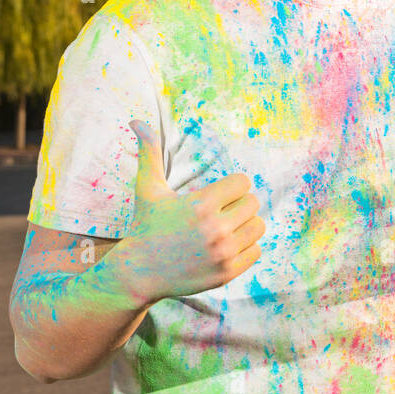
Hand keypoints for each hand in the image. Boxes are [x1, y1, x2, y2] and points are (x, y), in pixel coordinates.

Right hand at [110, 120, 264, 305]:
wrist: (139, 273)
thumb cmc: (146, 226)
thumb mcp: (147, 189)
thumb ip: (148, 153)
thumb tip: (136, 120)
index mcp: (201, 204)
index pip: (242, 182)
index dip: (231, 186)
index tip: (217, 194)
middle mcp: (216, 229)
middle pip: (253, 203)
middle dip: (238, 204)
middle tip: (221, 211)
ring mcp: (223, 253)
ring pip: (258, 227)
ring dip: (245, 225)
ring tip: (226, 227)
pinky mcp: (228, 273)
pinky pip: (256, 251)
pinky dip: (246, 247)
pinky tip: (226, 246)